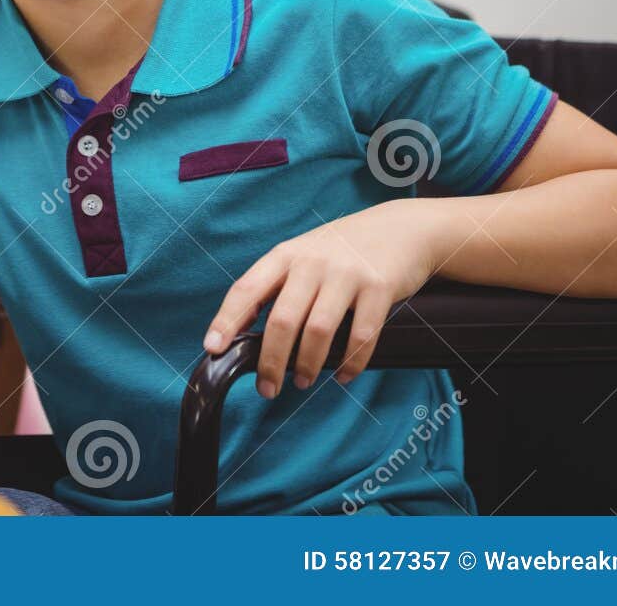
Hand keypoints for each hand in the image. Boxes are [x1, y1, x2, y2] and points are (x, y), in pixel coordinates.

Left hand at [203, 200, 441, 396]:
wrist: (403, 228)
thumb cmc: (344, 250)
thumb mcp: (304, 255)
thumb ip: (279, 285)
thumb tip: (247, 330)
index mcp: (286, 255)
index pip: (247, 289)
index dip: (226, 320)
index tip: (213, 348)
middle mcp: (312, 262)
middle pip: (282, 320)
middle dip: (271, 361)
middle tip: (268, 388)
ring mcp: (346, 274)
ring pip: (318, 331)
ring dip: (308, 365)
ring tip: (303, 382)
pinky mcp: (379, 288)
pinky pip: (361, 336)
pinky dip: (350, 363)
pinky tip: (344, 375)